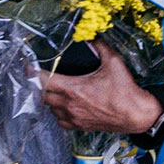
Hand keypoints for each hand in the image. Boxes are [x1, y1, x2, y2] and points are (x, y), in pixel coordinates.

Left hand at [36, 42, 163, 132]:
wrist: (135, 114)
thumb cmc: (125, 91)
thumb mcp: (114, 63)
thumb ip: (101, 47)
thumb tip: (93, 37)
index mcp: (73, 89)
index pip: (43, 81)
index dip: (32, 73)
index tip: (28, 67)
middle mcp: (69, 105)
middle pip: (42, 96)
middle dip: (41, 86)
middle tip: (43, 77)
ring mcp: (73, 118)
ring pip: (50, 109)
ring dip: (50, 100)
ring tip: (56, 90)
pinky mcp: (79, 126)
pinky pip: (60, 121)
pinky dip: (59, 113)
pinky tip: (66, 106)